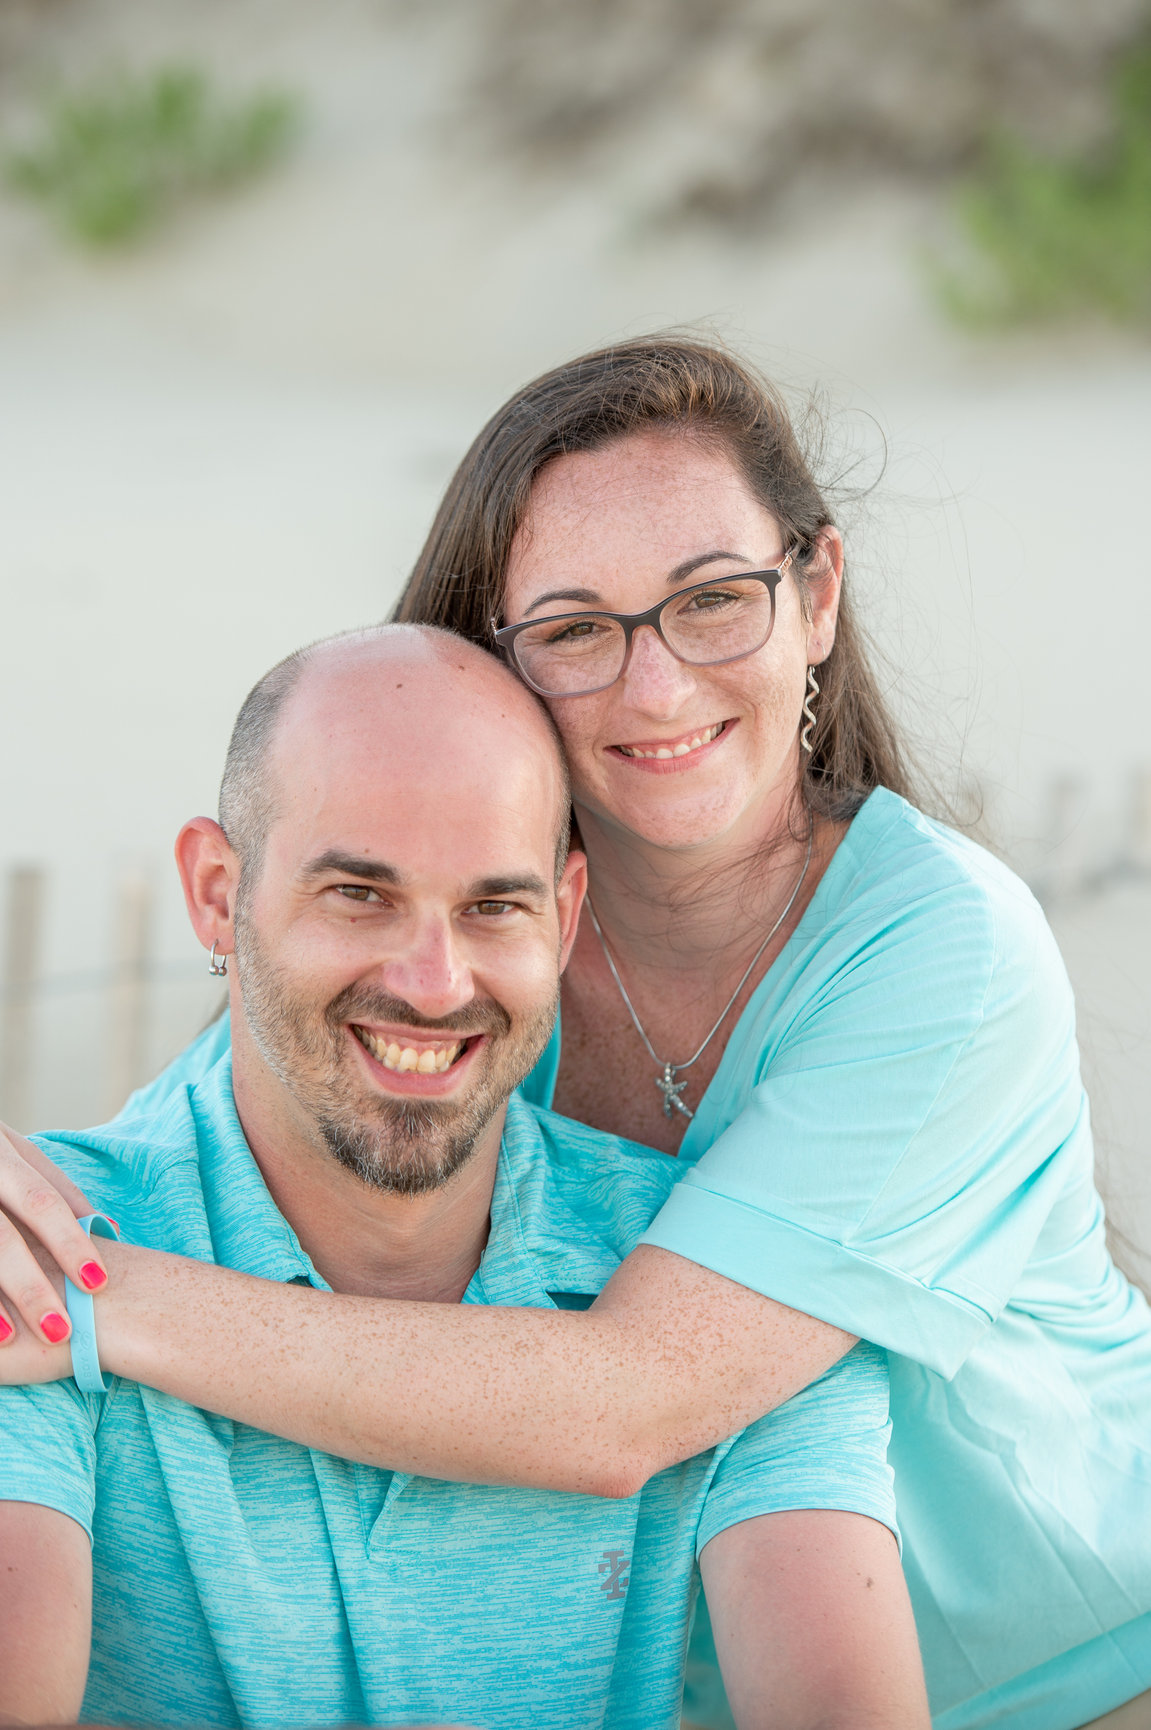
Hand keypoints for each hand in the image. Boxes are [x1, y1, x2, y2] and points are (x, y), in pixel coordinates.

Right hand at [0, 1121, 101, 1346]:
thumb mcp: (10, 1151)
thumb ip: (50, 1183)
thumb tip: (103, 1226)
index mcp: (2, 1147)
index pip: (46, 1201)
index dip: (72, 1244)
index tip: (99, 1284)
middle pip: (6, 1235)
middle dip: (34, 1284)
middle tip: (61, 1329)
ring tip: (11, 1337)